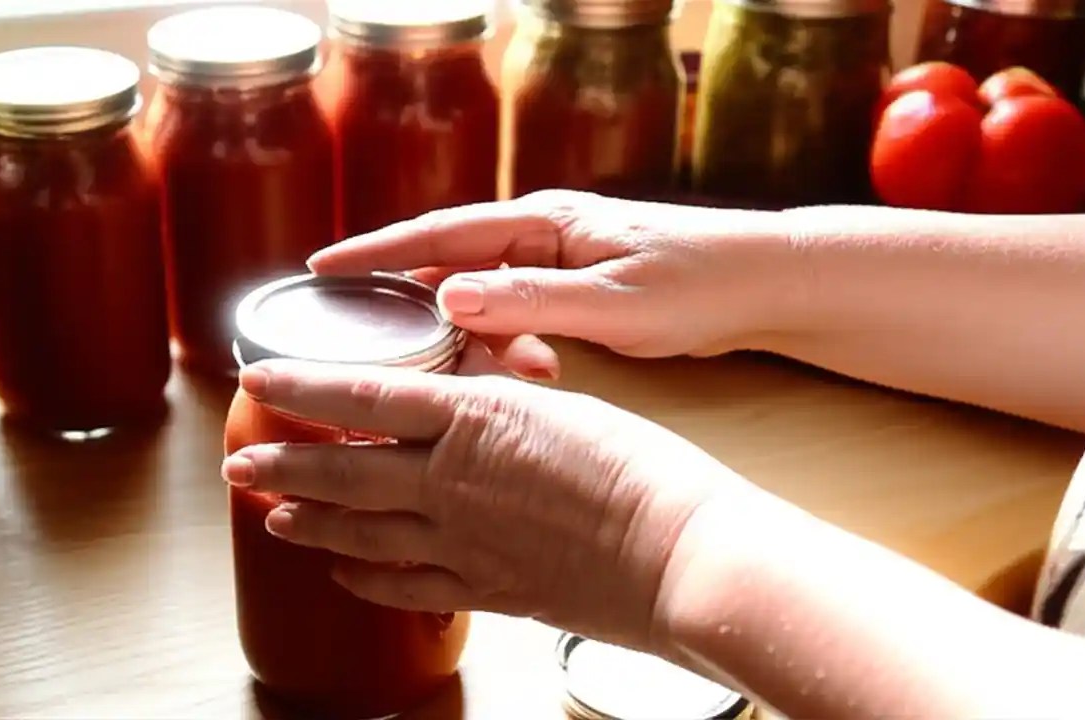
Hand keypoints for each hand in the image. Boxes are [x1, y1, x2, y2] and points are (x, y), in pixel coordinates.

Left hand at [219, 339, 745, 650]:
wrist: (679, 554)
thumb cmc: (641, 469)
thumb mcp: (564, 406)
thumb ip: (501, 398)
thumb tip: (462, 387)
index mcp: (472, 418)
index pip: (363, 395)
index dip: (302, 387)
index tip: (259, 379)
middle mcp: (450, 481)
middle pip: (344, 471)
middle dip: (284, 465)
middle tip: (241, 463)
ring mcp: (461, 542)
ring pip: (361, 533)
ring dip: (310, 525)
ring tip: (274, 518)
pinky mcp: (484, 589)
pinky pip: (405, 587)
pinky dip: (366, 581)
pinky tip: (344, 577)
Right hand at [308, 190, 792, 358]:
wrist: (762, 283)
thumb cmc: (697, 282)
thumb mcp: (611, 301)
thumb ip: (530, 300)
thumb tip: (450, 299)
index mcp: (543, 223)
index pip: (441, 234)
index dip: (377, 253)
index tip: (321, 269)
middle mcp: (542, 234)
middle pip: (454, 269)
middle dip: (420, 310)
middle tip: (382, 351)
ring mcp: (558, 261)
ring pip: (488, 301)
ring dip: (479, 341)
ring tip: (486, 377)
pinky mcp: (577, 290)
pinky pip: (521, 318)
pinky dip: (515, 348)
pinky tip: (534, 377)